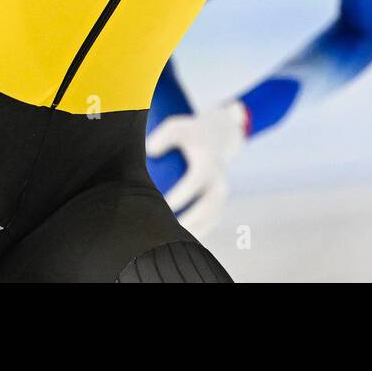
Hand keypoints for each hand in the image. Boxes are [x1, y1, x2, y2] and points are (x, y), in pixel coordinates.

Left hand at [144, 101, 248, 238]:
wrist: (221, 136)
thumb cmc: (190, 133)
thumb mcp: (176, 127)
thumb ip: (163, 138)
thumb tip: (150, 152)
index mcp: (208, 163)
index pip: (196, 181)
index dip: (181, 194)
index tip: (164, 204)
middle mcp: (219, 180)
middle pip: (207, 206)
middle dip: (189, 220)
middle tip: (165, 230)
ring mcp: (221, 194)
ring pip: (210, 219)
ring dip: (192, 231)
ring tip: (168, 243)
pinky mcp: (219, 203)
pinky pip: (209, 223)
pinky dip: (196, 232)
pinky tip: (174, 241)